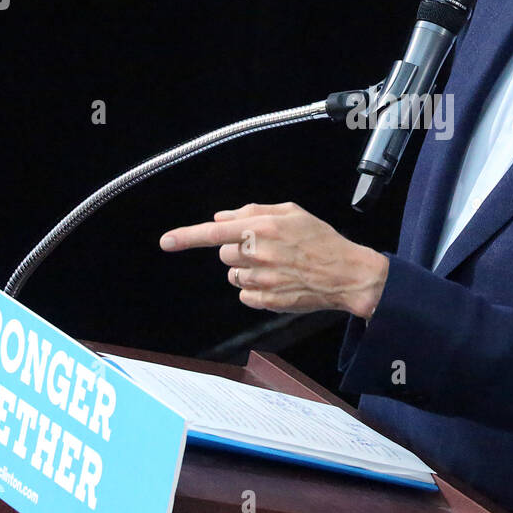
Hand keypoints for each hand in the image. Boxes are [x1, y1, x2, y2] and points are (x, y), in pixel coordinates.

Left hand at [158, 202, 388, 318]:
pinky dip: (255, 290)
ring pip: (233, 275)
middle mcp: (257, 254)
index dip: (186, 237)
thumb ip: (253, 211)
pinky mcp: (266, 301)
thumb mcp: (291, 213)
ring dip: (247, 270)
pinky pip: (244, 295)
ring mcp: (261, 280)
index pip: (214, 232)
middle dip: (238, 250)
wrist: (346, 273)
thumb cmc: (321, 240)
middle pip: (224, 254)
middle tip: (265, 249)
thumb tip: (221, 217)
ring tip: (275, 266)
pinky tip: (277, 282)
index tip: (166, 241)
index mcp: (261, 228)